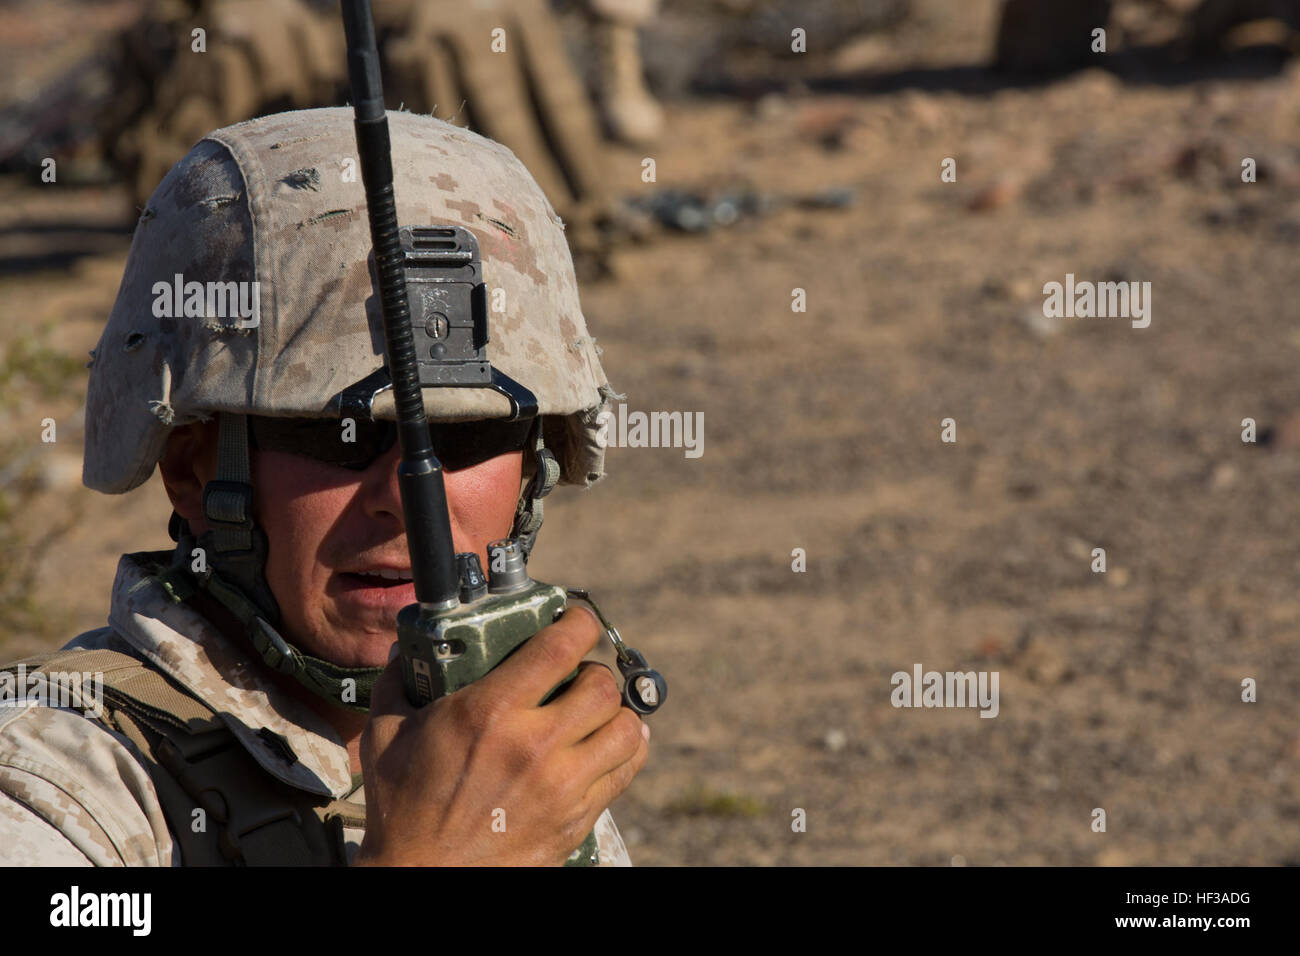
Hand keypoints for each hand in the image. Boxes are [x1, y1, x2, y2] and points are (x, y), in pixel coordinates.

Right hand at [353, 607, 649, 864]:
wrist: (421, 877)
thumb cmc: (401, 809)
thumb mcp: (386, 735)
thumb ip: (399, 682)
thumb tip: (407, 649)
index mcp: (489, 713)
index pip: (560, 647)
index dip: (580, 623)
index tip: (577, 620)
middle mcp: (534, 746)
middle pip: (603, 686)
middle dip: (595, 672)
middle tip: (578, 674)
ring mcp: (561, 787)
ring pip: (626, 729)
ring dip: (616, 712)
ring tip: (596, 711)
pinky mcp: (575, 821)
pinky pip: (624, 772)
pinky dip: (625, 750)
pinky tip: (609, 743)